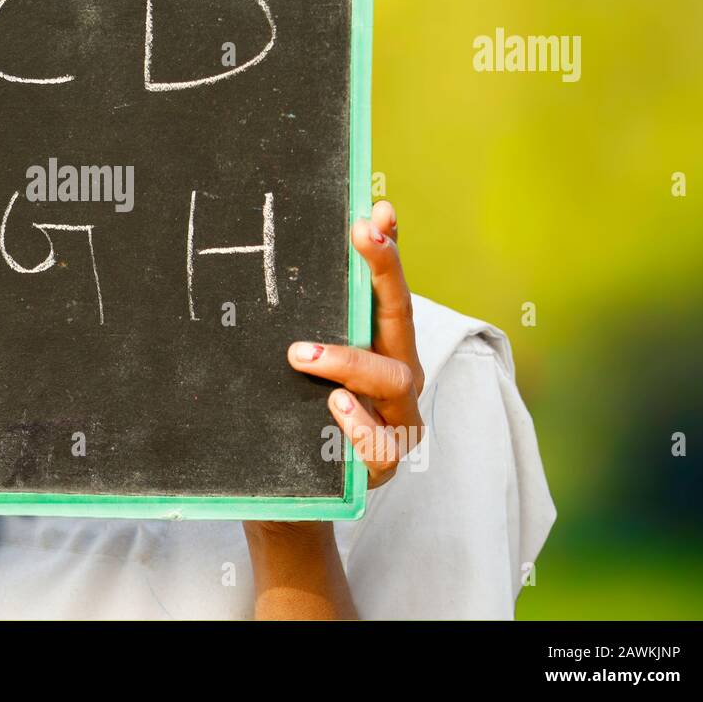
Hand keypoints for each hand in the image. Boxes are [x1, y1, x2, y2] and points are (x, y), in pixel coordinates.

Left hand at [287, 199, 425, 487]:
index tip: (375, 212)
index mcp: (388, 348)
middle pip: (402, 319)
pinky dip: (358, 425)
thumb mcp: (318, 358)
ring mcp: (399, 422)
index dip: (388, 252)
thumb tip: (336, 236)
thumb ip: (328, 313)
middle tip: (359, 236)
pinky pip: (379, 444)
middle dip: (384, 272)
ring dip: (350, 361)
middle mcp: (402, 378)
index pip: (392, 292)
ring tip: (305, 356)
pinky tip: (334, 407)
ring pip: (393, 382)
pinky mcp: (383, 465)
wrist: (300, 489)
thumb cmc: (310, 410)